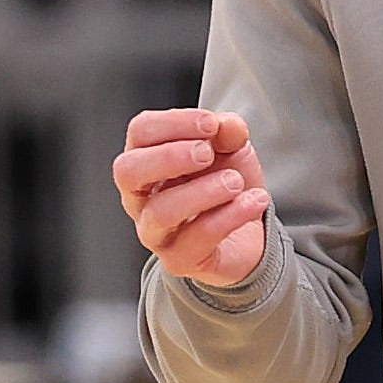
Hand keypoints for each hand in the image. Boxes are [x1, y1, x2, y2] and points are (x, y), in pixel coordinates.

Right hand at [115, 108, 269, 288]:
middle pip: (128, 172)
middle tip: (206, 153)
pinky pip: (197, 238)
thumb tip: (228, 126)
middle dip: (169, 157)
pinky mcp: (178, 259)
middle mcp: (139, 196)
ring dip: (204, 191)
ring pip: (161, 211)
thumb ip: (228, 131)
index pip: (140, 132)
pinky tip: (253, 201)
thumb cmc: (223, 184)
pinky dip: (230, 216)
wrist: (245, 233)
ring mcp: (154, 231)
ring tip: (235, 181)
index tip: (210, 124)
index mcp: (145, 159)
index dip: (173, 123)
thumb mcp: (230, 148)